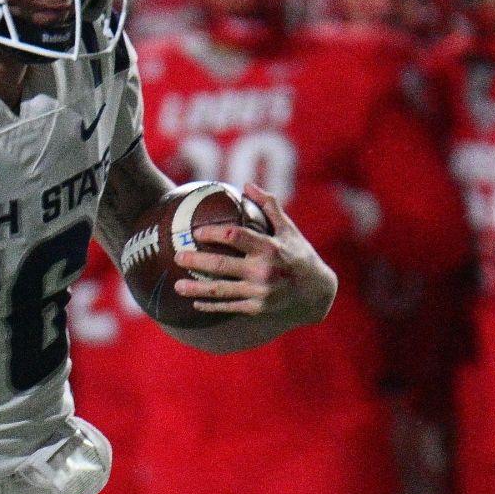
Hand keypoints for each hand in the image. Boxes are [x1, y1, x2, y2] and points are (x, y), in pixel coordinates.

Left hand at [172, 185, 336, 324]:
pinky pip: (228, 307)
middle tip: (177, 256)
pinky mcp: (257, 309)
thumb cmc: (300, 256)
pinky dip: (211, 306)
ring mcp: (259, 292)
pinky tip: (195, 304)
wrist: (317, 294)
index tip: (196, 232)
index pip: (235, 236)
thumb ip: (268, 206)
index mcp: (270, 248)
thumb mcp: (289, 230)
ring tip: (176, 286)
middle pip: (221, 265)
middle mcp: (263, 271)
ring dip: (195, 289)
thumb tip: (246, 185)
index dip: (213, 232)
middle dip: (195, 261)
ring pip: (220, 290)